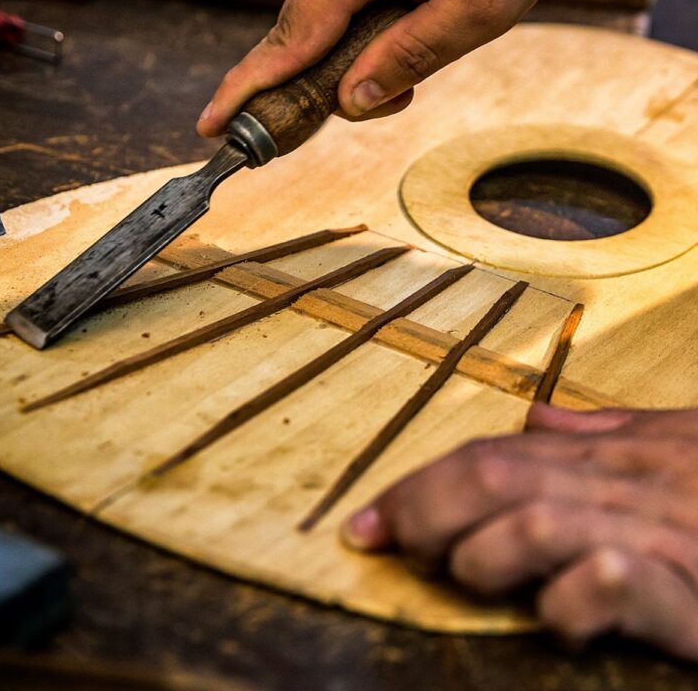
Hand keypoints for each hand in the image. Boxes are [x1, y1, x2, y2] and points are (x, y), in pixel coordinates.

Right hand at [197, 0, 571, 136]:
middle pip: (301, 35)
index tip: (213, 124)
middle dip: (327, 84)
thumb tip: (354, 98)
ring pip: (320, 21)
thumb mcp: (484, 3)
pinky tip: (405, 28)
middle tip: (386, 100)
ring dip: (354, 57)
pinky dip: (359, 30)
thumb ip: (415, 53)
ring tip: (414, 62)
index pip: (292, 38)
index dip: (251, 87)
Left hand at [342, 404, 697, 659]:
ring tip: (469, 574)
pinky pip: (616, 582)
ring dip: (484, 551)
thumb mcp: (674, 445)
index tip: (364, 522)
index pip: (489, 455)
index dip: (418, 485)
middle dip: (426, 508)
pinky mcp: (697, 596)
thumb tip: (532, 417)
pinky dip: (572, 595)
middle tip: (391, 543)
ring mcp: (663, 535)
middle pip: (496, 477)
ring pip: (540, 518)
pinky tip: (554, 612)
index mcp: (612, 452)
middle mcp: (626, 483)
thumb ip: (602, 432)